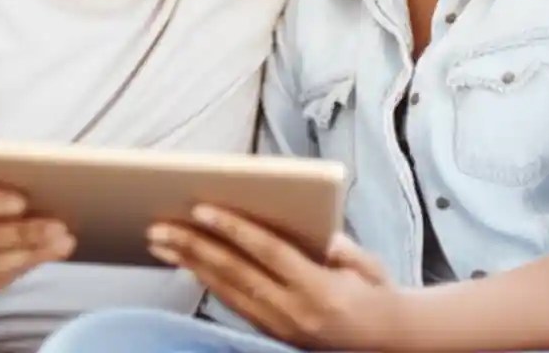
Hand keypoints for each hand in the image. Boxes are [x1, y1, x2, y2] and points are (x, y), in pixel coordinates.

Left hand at [148, 206, 398, 350]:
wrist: (388, 342)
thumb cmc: (378, 293)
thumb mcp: (366, 264)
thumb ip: (335, 245)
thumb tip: (302, 226)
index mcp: (320, 289)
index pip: (268, 252)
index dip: (233, 229)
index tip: (201, 208)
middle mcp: (294, 312)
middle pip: (235, 273)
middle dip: (194, 247)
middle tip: (159, 226)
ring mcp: (280, 327)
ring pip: (226, 291)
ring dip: (189, 265)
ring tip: (160, 243)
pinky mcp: (273, 334)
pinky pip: (233, 305)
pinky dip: (207, 282)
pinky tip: (187, 265)